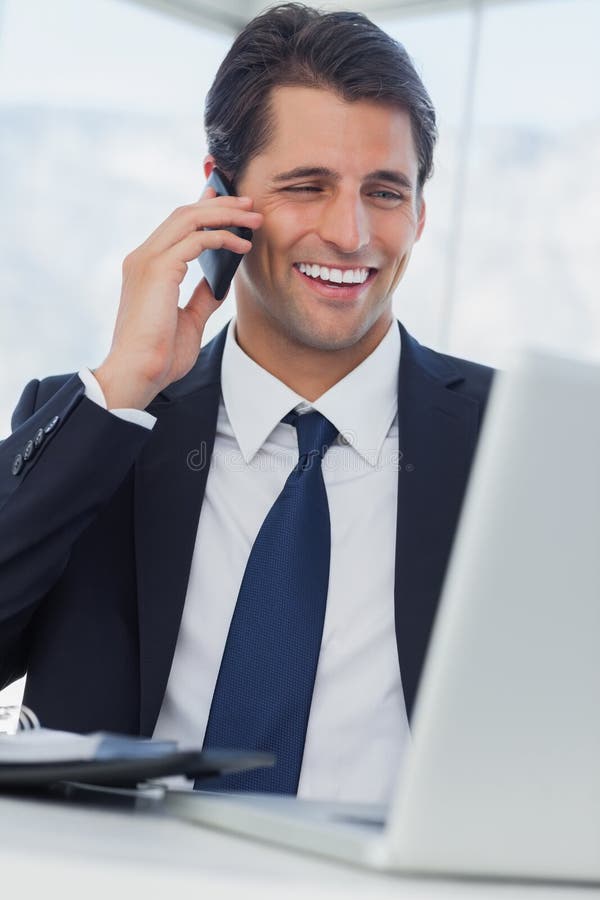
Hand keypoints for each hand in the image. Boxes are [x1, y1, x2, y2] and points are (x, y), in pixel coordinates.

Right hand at [94, 190, 262, 409]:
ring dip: (225, 214)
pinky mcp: (158, 269)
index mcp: (146, 267)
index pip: (175, 225)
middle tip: (250, 204)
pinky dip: (222, 237)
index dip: (202, 208)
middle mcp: (143, 257)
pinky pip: (196, 240)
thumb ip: (202, 298)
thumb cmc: (159, 356)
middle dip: (220, 204)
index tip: (227, 200)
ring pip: (190, 218)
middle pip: (184, 214)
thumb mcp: (189, 321)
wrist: (139, 374)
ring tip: (254, 218)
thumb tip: (219, 284)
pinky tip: (243, 245)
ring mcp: (148, 260)